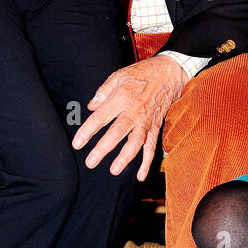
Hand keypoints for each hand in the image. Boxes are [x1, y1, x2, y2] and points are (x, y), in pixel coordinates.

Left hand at [71, 55, 188, 180]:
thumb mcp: (119, 75)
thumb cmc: (142, 73)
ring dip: (125, 158)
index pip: (100, 117)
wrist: (169, 72)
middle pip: (117, 133)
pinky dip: (147, 162)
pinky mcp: (156, 126)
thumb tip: (91, 107)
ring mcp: (146, 121)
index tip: (77, 144)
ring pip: (135, 142)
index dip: (88, 131)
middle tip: (91, 162)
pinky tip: (140, 175)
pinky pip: (152, 146)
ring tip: (114, 170)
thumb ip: (103, 91)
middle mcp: (133, 111)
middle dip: (103, 149)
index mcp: (121, 97)